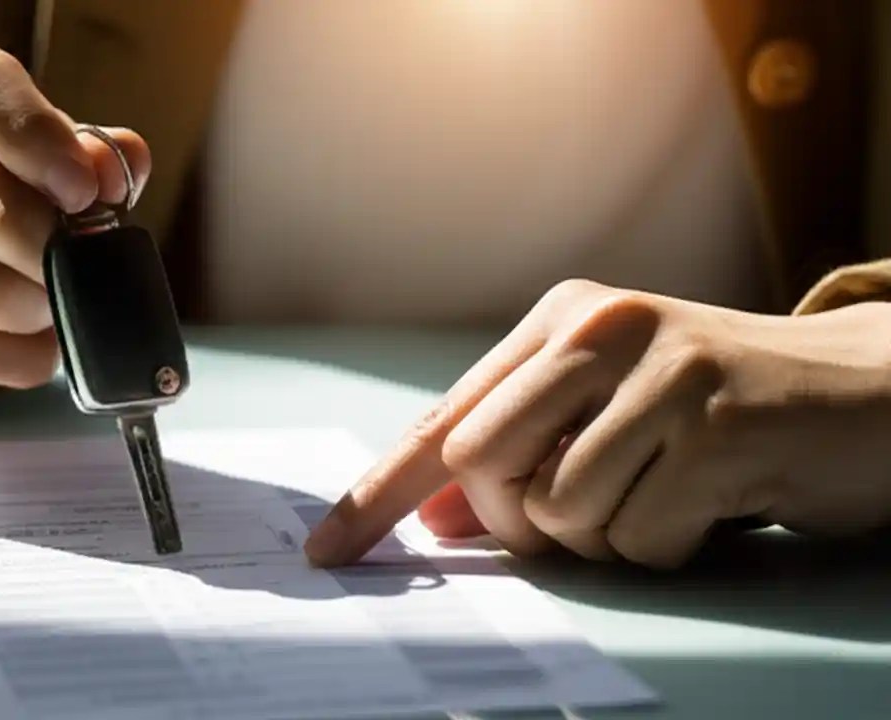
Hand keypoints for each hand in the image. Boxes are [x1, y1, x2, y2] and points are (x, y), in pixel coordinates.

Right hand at [0, 46, 149, 388]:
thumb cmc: (1, 196)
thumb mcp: (51, 164)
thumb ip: (96, 161)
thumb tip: (114, 172)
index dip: (42, 141)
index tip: (84, 193)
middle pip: (0, 218)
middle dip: (59, 263)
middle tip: (76, 276)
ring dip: (40, 316)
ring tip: (48, 307)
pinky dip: (19, 360)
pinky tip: (28, 346)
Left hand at [304, 279, 890, 569]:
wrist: (863, 391)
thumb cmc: (717, 411)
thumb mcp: (608, 418)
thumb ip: (521, 456)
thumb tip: (436, 519)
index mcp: (562, 320)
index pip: (445, 418)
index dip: (380, 492)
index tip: (328, 550)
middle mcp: (601, 327)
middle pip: (479, 461)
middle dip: (518, 519)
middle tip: (583, 514)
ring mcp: (661, 371)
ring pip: (558, 508)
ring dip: (605, 537)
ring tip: (665, 494)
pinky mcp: (717, 423)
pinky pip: (639, 537)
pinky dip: (666, 547)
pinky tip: (711, 501)